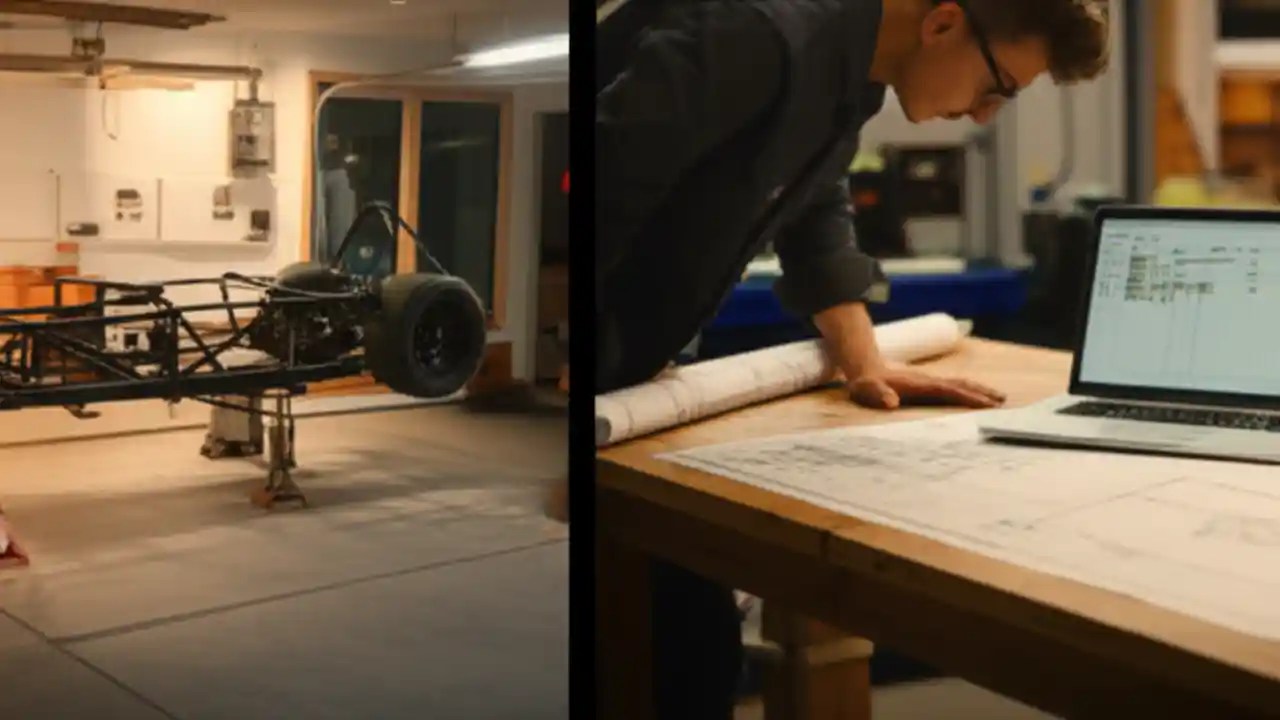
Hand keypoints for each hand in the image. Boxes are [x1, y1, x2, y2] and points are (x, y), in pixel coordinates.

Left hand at [848, 368, 1005, 409]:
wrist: (865, 370)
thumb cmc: (866, 385)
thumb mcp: (867, 390)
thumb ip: (878, 395)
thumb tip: (891, 402)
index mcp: (919, 384)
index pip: (949, 389)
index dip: (967, 396)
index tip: (986, 404)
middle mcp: (929, 380)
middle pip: (961, 383)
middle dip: (982, 392)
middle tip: (1003, 401)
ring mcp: (930, 381)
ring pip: (960, 383)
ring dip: (980, 390)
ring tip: (1000, 399)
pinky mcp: (929, 385)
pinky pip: (954, 387)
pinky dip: (970, 391)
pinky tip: (977, 398)